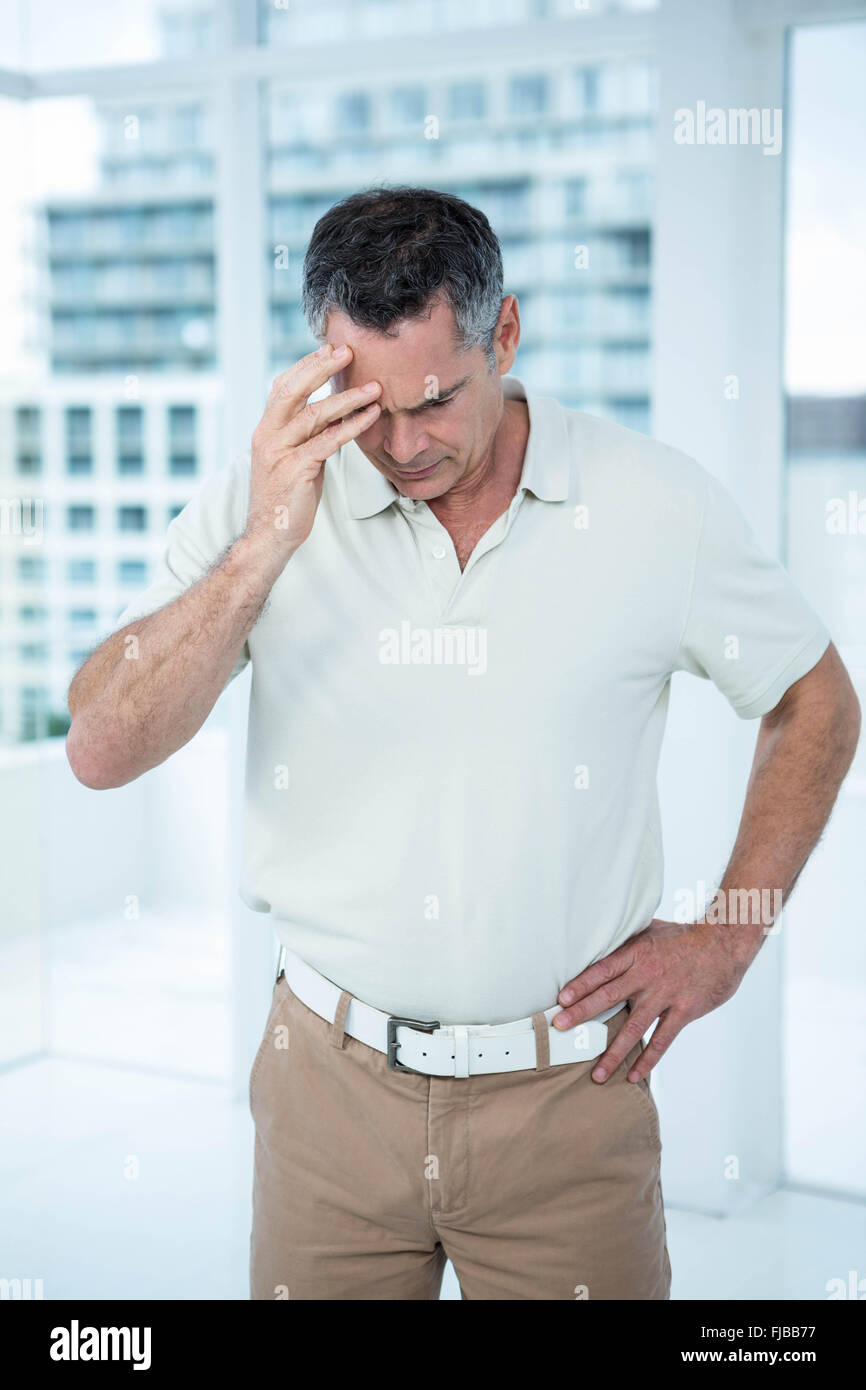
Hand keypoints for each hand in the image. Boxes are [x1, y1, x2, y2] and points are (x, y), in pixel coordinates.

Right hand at [245, 343, 381, 563]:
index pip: (282, 386)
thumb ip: (306, 435)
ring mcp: (279, 452)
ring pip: (314, 413)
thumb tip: (332, 413)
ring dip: (347, 397)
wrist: (270, 535)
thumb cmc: (286, 498)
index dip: (306, 365)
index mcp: (265, 429)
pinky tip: (371, 416)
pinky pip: (328, 441)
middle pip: (294, 390)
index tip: (329, 348)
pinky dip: (352, 426)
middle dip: (322, 367)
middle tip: (349, 350)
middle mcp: (267, 435)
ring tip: (374, 387)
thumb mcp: (294, 458)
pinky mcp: (295, 470)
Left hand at [552, 917, 759, 1084]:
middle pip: (609, 997)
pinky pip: (662, 1040)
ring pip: (633, 1027)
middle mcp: (647, 975)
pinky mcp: (684, 1011)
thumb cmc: (684, 936)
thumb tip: (599, 940)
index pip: (602, 970)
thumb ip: (627, 941)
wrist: (724, 944)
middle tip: (560, 1028)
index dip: (581, 985)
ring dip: (613, 1052)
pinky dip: (648, 1059)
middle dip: (582, 1014)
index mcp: (636, 953)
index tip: (562, 999)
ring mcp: (665, 995)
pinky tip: (634, 1075)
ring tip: (596, 1073)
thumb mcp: (651, 930)